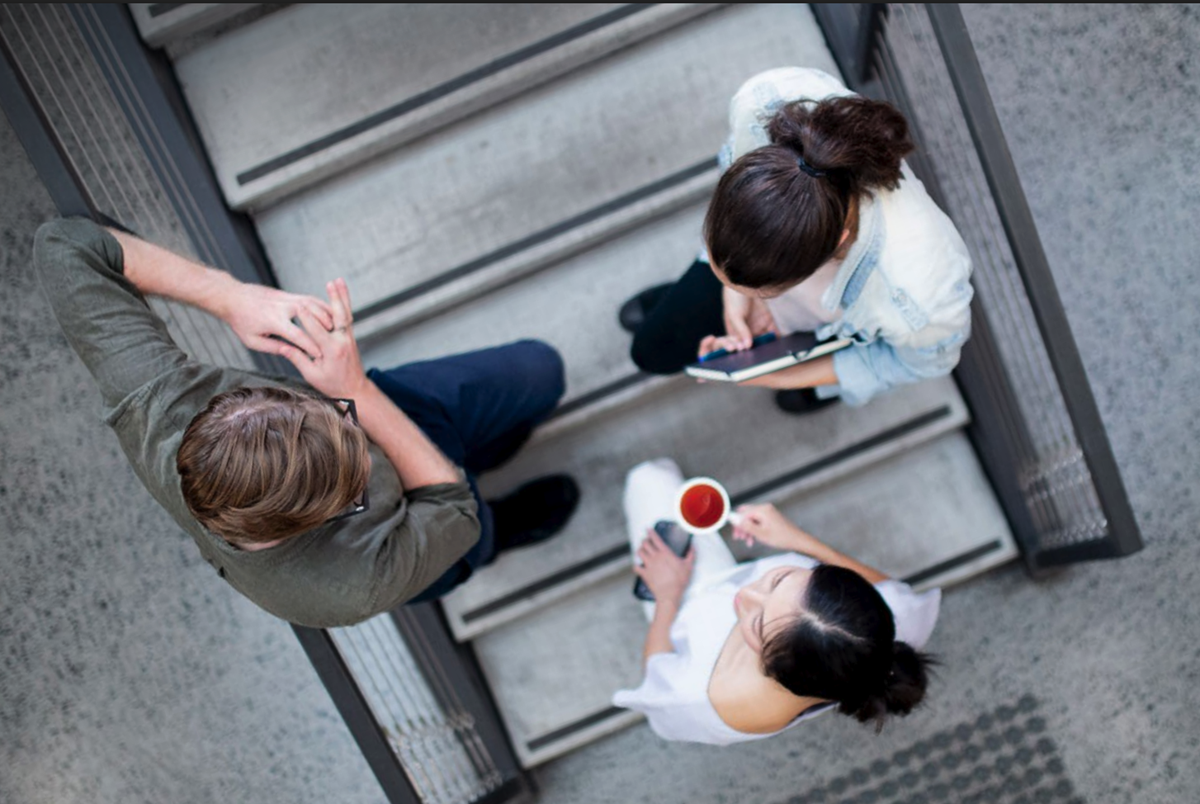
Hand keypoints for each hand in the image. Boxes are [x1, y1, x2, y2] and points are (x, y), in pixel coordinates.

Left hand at [220, 282, 333, 359]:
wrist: (233, 296)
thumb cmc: (241, 321)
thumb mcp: (252, 340)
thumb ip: (273, 347)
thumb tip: (290, 353)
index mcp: (274, 321)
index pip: (298, 335)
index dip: (310, 346)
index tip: (321, 356)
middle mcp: (284, 307)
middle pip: (312, 316)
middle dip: (326, 329)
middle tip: (336, 342)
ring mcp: (288, 298)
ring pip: (315, 305)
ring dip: (328, 316)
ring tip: (338, 328)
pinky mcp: (289, 294)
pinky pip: (311, 299)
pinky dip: (323, 307)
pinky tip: (330, 315)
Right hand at [276, 278, 367, 398]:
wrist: (354, 389)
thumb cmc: (332, 385)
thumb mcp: (312, 375)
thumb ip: (298, 359)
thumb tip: (283, 347)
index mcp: (331, 351)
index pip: (317, 331)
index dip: (307, 318)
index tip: (298, 305)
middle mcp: (342, 341)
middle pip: (338, 316)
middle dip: (333, 299)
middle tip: (330, 283)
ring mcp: (349, 337)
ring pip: (345, 313)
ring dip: (341, 296)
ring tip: (338, 280)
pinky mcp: (350, 336)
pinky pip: (347, 316)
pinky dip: (344, 303)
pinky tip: (341, 292)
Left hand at [633, 529, 694, 608]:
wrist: (669, 594)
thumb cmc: (679, 580)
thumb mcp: (688, 566)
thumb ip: (691, 554)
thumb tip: (692, 547)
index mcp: (665, 553)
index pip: (656, 539)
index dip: (651, 532)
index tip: (648, 529)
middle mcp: (655, 557)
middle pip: (645, 543)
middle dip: (645, 540)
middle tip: (647, 541)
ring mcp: (648, 565)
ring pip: (639, 552)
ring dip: (640, 550)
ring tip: (642, 550)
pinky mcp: (644, 574)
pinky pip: (636, 567)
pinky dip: (636, 565)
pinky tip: (638, 565)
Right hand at [720, 285, 777, 350]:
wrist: (747, 279)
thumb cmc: (734, 296)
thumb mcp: (734, 314)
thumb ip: (741, 330)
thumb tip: (746, 345)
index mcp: (734, 331)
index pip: (738, 345)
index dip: (743, 352)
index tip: (748, 356)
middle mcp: (746, 331)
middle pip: (752, 345)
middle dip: (757, 352)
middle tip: (762, 358)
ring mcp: (757, 326)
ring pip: (764, 341)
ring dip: (768, 346)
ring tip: (772, 353)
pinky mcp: (768, 321)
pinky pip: (773, 332)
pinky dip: (777, 338)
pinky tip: (780, 344)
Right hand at [731, 503, 822, 552]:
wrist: (797, 540)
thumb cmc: (783, 537)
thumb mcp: (761, 534)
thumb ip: (747, 526)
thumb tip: (736, 520)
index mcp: (763, 510)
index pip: (743, 513)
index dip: (737, 523)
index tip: (733, 531)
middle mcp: (765, 509)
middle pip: (746, 515)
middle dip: (742, 527)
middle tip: (739, 537)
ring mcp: (768, 513)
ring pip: (752, 520)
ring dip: (748, 530)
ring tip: (748, 541)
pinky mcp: (771, 518)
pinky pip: (758, 522)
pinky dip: (754, 530)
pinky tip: (754, 539)